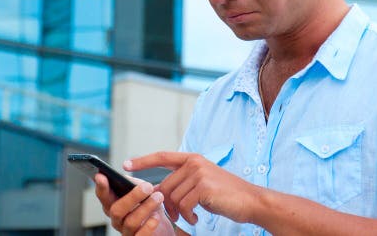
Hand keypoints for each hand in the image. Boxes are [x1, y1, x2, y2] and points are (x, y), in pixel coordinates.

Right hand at [93, 173, 175, 234]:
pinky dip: (149, 226)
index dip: (101, 187)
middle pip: (116, 210)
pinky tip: (157, 217)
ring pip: (130, 222)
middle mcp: (116, 219)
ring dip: (146, 208)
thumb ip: (134, 184)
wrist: (163, 227)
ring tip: (158, 197)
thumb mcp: (143, 191)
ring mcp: (125, 232)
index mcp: (113, 204)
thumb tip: (126, 175)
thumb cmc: (150, 205)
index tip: (101, 175)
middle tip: (147, 186)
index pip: (102, 196)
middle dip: (132, 197)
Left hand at [125, 152, 259, 225]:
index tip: (125, 165)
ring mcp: (198, 173)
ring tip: (190, 218)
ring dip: (178, 213)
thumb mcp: (202, 182)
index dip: (142, 161)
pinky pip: (183, 205)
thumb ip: (183, 181)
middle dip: (166, 204)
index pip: (161, 156)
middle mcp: (194, 162)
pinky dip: (187, 217)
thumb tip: (159, 191)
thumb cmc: (225, 195)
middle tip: (175, 216)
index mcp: (192, 158)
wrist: (250, 201)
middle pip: (165, 185)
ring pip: (173, 197)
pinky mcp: (203, 187)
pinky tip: (196, 219)